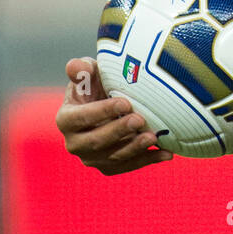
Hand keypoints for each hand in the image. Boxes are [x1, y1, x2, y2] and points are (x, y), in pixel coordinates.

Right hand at [56, 57, 172, 175]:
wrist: (108, 105)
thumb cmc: (97, 85)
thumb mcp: (89, 73)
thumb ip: (81, 69)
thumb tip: (76, 67)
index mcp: (66, 119)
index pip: (80, 118)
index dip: (102, 112)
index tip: (125, 103)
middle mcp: (74, 143)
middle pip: (96, 141)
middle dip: (119, 131)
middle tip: (139, 119)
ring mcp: (91, 158)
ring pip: (114, 157)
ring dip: (135, 148)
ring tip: (153, 136)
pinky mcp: (109, 167)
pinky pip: (129, 166)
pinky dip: (148, 160)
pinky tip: (166, 153)